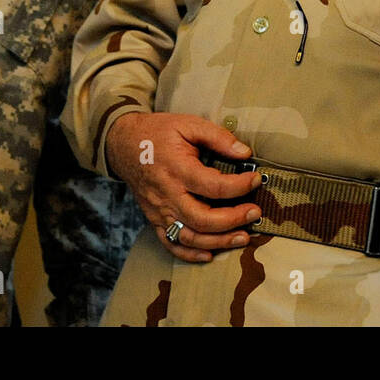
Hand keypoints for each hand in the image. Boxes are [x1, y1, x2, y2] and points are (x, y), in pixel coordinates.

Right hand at [106, 111, 263, 262]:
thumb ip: (217, 137)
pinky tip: (210, 254)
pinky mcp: (154, 219)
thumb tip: (245, 152)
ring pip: (190, 236)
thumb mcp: (188, 124)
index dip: (240, 185)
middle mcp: (167, 194)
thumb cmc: (158, 133)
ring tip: (243, 237)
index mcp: (177, 168)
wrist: (123, 144)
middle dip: (233, 220)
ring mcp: (159, 210)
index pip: (213, 185)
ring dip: (219, 242)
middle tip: (255, 213)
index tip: (256, 179)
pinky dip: (190, 254)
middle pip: (202, 219)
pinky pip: (171, 244)